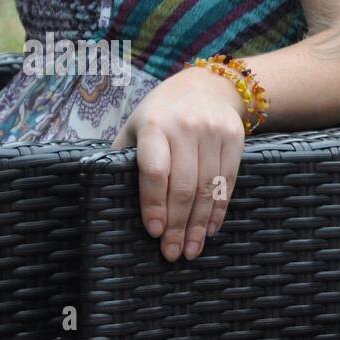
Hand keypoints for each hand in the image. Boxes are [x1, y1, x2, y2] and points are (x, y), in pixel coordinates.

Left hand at [112, 67, 246, 261]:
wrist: (207, 87)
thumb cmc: (162, 114)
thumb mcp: (136, 126)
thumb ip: (124, 157)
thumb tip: (103, 195)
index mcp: (156, 126)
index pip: (155, 171)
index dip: (154, 204)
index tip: (153, 232)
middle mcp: (187, 128)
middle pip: (184, 186)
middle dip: (177, 225)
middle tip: (171, 252)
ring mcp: (214, 133)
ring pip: (207, 189)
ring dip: (199, 224)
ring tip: (191, 249)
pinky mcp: (236, 140)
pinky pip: (228, 182)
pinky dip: (218, 210)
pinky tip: (209, 228)